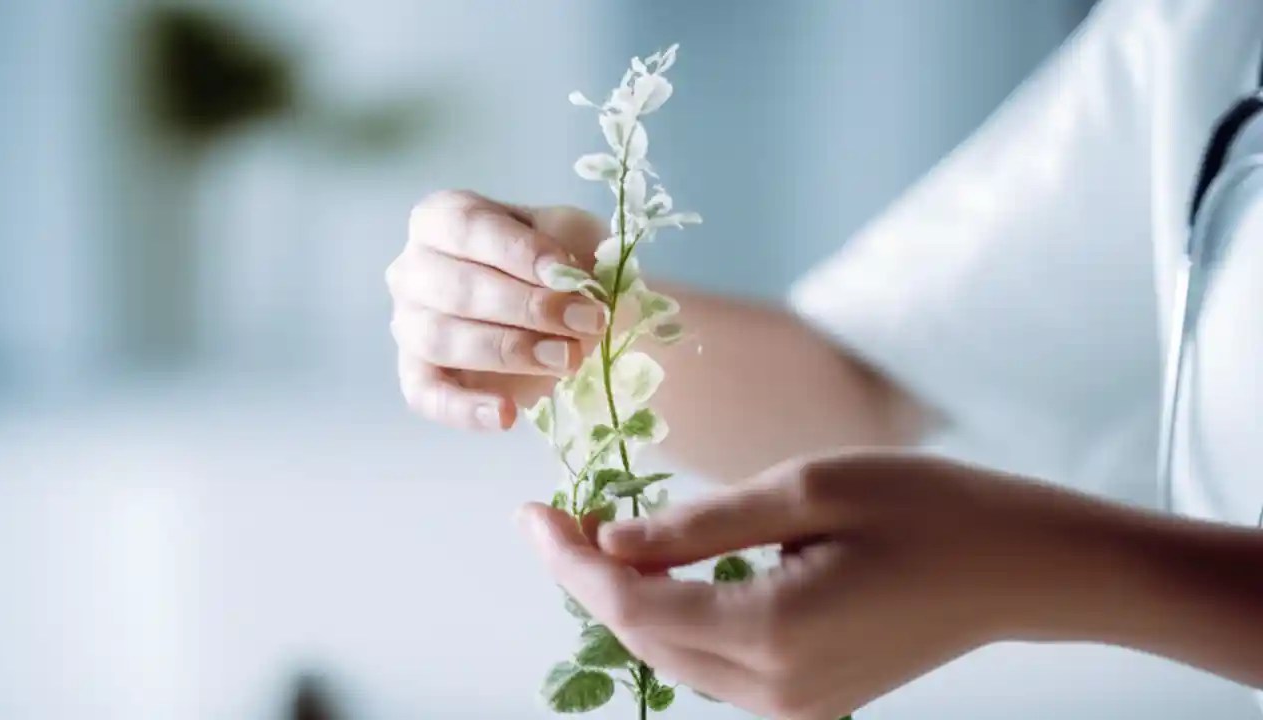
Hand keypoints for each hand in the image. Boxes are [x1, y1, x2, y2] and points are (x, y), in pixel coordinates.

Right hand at [387, 191, 606, 429]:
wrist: (565, 306)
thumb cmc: (556, 261)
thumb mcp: (568, 234)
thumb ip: (564, 249)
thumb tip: (570, 282)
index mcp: (442, 219)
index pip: (466, 227)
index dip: (517, 251)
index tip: (567, 272)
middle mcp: (413, 268)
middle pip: (456, 288)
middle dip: (527, 307)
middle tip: (586, 321)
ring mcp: (409, 323)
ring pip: (441, 339)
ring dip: (510, 351)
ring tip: (565, 359)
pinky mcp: (418, 374)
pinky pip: (425, 395)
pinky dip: (464, 409)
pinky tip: (506, 416)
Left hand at [518, 451, 1140, 718]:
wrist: (1020, 566)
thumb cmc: (926, 508)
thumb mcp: (805, 490)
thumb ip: (699, 525)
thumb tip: (609, 541)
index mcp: (773, 633)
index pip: (632, 608)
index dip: (570, 561)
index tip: (531, 512)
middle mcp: (776, 690)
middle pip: (645, 640)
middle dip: (590, 580)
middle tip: (561, 514)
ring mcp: (796, 705)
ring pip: (675, 658)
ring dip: (631, 601)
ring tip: (602, 536)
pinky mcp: (812, 699)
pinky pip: (717, 665)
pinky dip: (679, 619)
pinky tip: (667, 572)